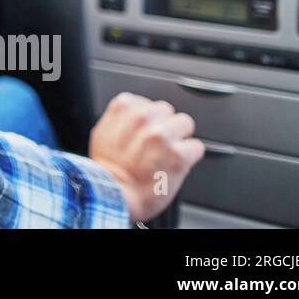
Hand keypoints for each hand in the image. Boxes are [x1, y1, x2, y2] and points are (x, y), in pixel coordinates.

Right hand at [89, 92, 204, 222]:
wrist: (114, 195)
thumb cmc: (108, 170)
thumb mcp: (102, 133)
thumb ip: (120, 119)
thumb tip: (134, 116)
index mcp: (124, 108)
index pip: (147, 103)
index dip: (147, 119)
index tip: (143, 132)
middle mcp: (144, 117)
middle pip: (167, 111)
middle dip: (164, 126)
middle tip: (155, 145)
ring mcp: (162, 135)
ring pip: (185, 123)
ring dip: (179, 138)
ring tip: (166, 154)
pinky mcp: (179, 154)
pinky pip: (196, 146)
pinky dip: (189, 156)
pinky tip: (176, 164)